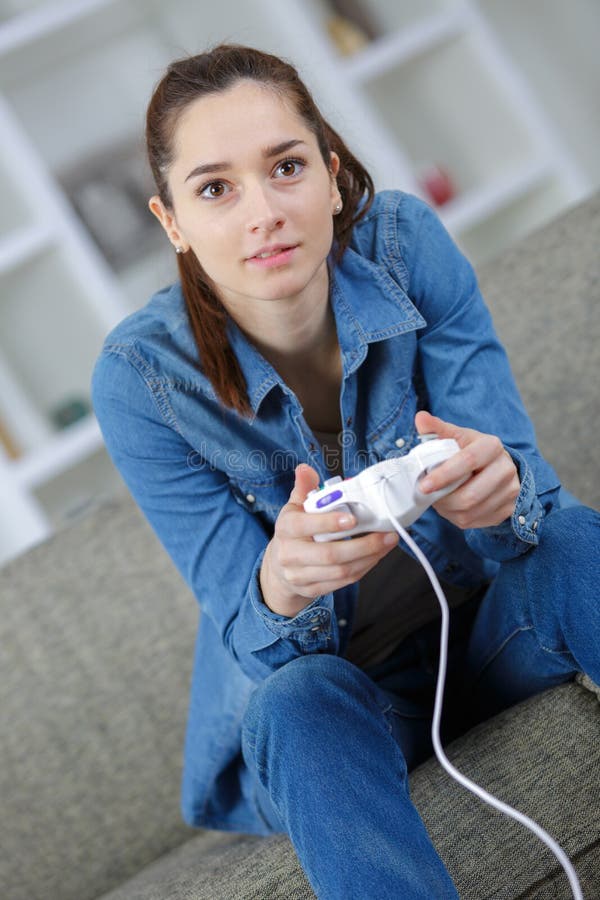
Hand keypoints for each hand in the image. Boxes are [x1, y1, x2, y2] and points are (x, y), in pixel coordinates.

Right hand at [260, 463, 398, 616]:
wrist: (279, 569)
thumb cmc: (293, 532)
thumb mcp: (293, 508)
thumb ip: (303, 488)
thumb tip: (305, 469)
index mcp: (286, 528)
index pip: (305, 525)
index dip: (329, 523)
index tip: (352, 518)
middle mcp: (290, 554)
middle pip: (330, 554)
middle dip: (363, 546)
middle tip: (387, 534)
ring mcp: (300, 575)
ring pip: (340, 571)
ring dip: (369, 558)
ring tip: (387, 543)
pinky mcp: (312, 589)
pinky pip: (343, 582)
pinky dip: (363, 569)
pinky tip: (376, 556)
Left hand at [415, 411, 519, 529]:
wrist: (498, 468)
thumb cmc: (471, 452)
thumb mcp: (457, 437)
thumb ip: (437, 430)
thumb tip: (420, 417)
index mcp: (491, 446)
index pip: (467, 461)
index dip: (444, 475)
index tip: (424, 485)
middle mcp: (506, 468)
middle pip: (470, 494)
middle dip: (443, 499)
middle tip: (429, 496)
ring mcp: (510, 491)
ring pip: (470, 511)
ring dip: (448, 510)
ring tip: (440, 500)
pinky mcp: (508, 509)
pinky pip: (475, 521)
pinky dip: (458, 517)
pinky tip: (453, 507)